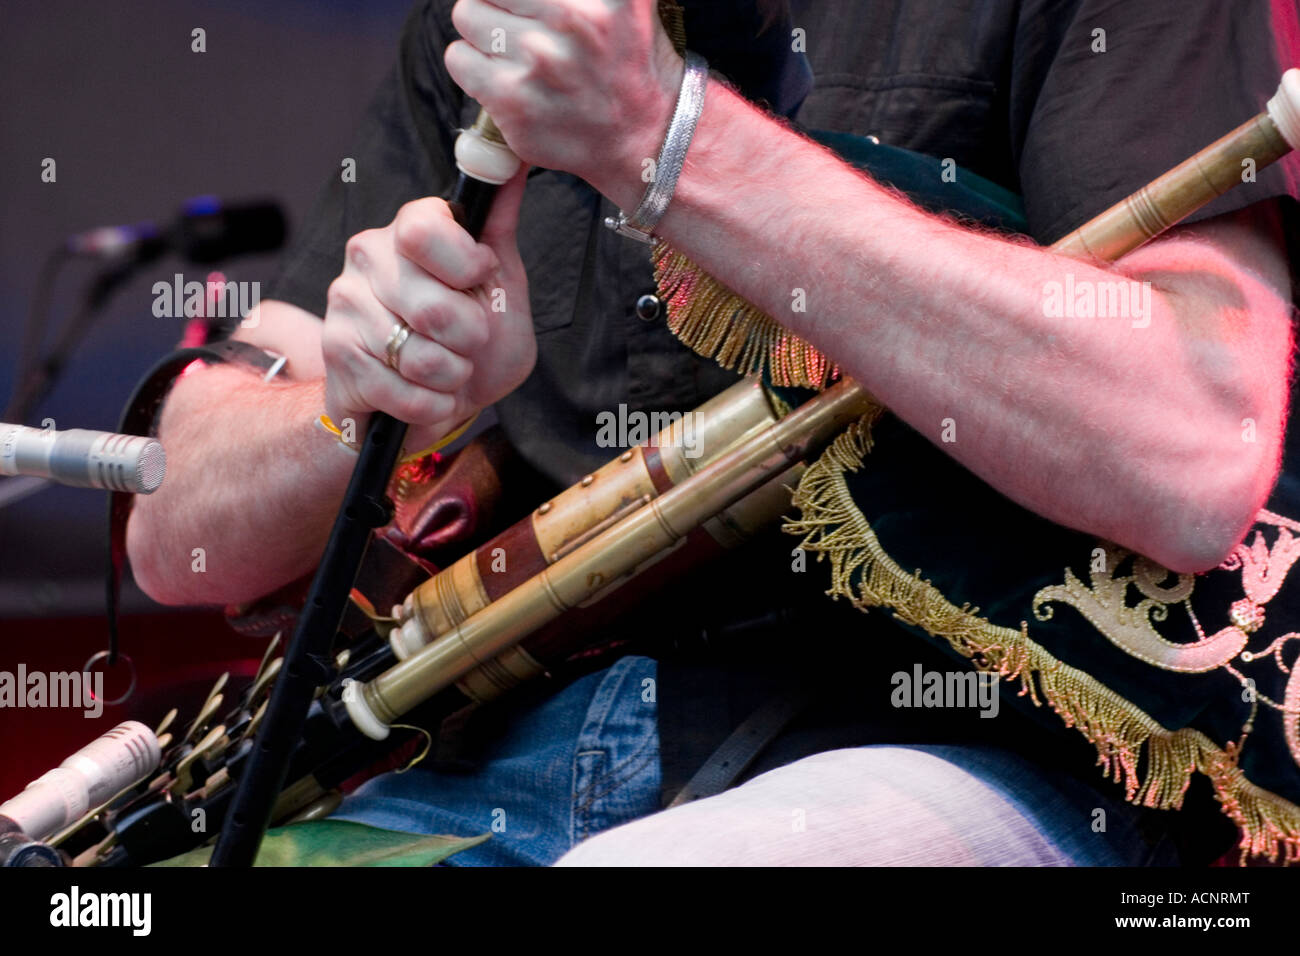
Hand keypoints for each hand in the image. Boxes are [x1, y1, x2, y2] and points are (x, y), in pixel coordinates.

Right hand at [321, 167, 535, 452]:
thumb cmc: (469, 344)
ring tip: (447, 370)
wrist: (430, 405)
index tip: (480, 281)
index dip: (467, 268)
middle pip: (433, 308)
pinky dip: (433, 405)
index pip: (425, 230)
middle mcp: (367, 256)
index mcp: (408, 229)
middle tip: (467, 342)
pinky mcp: (336, 356)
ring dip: (453, 377)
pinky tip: (427, 394)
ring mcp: (344, 305)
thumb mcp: (500, 285)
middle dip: (470, 339)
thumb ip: (499, 229)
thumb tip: (515, 163)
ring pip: (421, 357)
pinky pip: (406, 394)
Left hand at [445, 0, 683, 195]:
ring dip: (483, 35)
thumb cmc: (632, 64)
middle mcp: (572, 17)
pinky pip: (459, 59)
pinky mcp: (514, 100)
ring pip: (467, 17)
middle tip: (520, 29)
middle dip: (498, 6)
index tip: (521, 7)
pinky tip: (501, 78)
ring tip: (513, 54)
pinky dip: (471, 66)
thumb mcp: (629, 3)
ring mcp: (540, 60)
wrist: (645, 137)